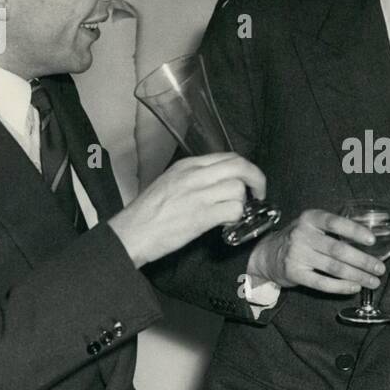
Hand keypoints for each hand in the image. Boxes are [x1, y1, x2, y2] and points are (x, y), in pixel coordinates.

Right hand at [108, 152, 265, 267]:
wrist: (131, 233)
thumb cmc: (147, 213)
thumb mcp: (169, 182)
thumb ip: (194, 178)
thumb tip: (218, 183)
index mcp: (187, 165)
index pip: (228, 157)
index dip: (245, 169)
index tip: (248, 182)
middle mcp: (194, 175)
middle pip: (240, 166)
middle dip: (257, 179)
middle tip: (258, 194)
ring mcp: (198, 195)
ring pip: (238, 189)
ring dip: (242, 204)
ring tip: (232, 215)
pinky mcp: (201, 216)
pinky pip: (233, 210)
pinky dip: (236, 218)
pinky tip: (225, 225)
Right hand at [246, 209, 384, 294]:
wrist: (267, 254)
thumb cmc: (298, 239)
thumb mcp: (311, 226)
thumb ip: (333, 230)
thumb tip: (367, 242)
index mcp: (310, 218)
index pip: (335, 222)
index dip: (355, 231)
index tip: (372, 241)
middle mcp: (302, 235)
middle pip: (338, 249)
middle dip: (363, 260)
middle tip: (380, 268)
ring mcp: (297, 255)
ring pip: (334, 268)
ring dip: (357, 276)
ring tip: (373, 281)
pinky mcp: (294, 273)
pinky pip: (322, 283)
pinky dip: (341, 286)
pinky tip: (355, 287)